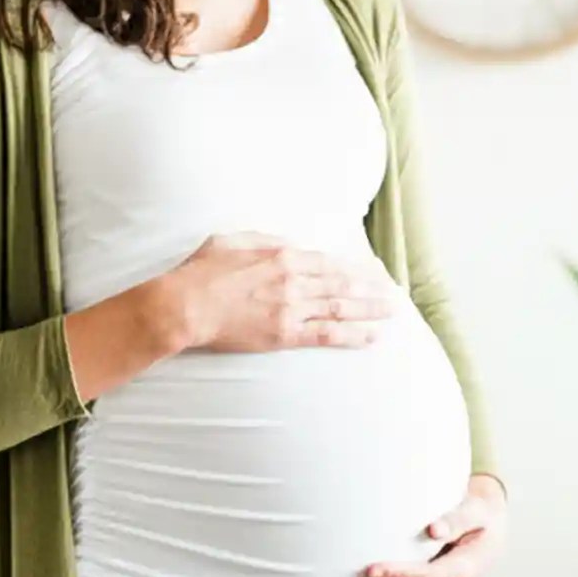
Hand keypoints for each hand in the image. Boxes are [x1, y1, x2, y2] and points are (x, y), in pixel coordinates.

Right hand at [158, 231, 396, 352]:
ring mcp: (292, 308)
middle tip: (392, 293)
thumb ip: (265, 240)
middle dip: (371, 288)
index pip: (329, 261)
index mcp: (282, 256)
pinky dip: (352, 335)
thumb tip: (290, 244)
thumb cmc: (202, 272)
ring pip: (340, 308)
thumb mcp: (233, 240)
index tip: (372, 271)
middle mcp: (294, 281)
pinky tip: (372, 336)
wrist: (184, 306)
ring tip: (391, 312)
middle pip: (342, 283)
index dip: (354, 267)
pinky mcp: (285, 334)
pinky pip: (326, 335)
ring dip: (370, 310)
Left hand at [362, 475, 507, 576]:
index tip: (374, 569)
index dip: (401, 574)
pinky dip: (395, 574)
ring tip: (358, 573)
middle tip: (362, 570)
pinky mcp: (432, 573)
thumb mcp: (476, 511)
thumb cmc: (481, 514)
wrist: (491, 523)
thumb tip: (433, 530)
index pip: (428, 575)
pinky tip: (375, 570)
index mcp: (464, 567)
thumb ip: (456, 519)